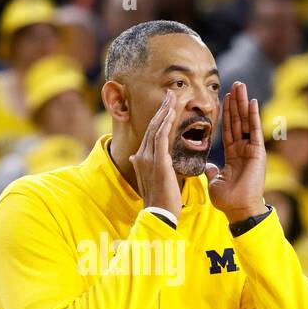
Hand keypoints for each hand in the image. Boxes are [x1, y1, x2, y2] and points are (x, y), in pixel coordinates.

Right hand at [129, 90, 183, 220]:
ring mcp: (147, 158)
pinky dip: (165, 123)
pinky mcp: (157, 162)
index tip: (167, 106)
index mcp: (140, 159)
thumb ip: (145, 167)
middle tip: (170, 94)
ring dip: (165, 111)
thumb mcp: (151, 180)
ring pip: (156, 128)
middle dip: (162, 109)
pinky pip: (160, 137)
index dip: (158, 118)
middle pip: (152, 126)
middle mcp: (141, 156)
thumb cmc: (160, 201)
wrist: (159, 215)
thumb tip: (134, 158)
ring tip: (173, 97)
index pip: (150, 133)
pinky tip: (171, 112)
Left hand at [207, 82, 266, 222]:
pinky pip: (255, 131)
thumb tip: (208, 166)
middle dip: (235, 103)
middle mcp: (243, 150)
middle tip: (235, 84)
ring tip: (241, 86)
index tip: (224, 98)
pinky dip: (253, 116)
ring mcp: (251, 150)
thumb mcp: (215, 182)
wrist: (238, 209)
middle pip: (238, 121)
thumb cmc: (227, 199)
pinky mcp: (257, 152)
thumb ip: (213, 171)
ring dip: (243, 103)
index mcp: (232, 156)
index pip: (228, 130)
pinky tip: (252, 101)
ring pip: (245, 122)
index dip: (226, 114)